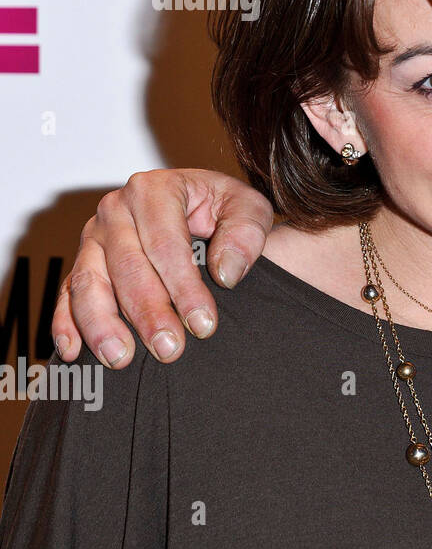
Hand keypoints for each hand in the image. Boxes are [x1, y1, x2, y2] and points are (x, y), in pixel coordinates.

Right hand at [52, 169, 273, 367]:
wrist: (201, 204)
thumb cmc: (223, 208)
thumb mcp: (249, 208)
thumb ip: (245, 234)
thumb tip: (226, 273)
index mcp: (154, 190)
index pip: (167, 245)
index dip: (184, 287)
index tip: (203, 324)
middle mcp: (115, 209)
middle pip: (126, 267)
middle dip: (148, 312)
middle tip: (169, 350)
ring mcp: (93, 236)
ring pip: (88, 282)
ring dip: (102, 324)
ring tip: (121, 358)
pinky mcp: (82, 261)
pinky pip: (67, 293)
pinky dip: (65, 323)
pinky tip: (73, 352)